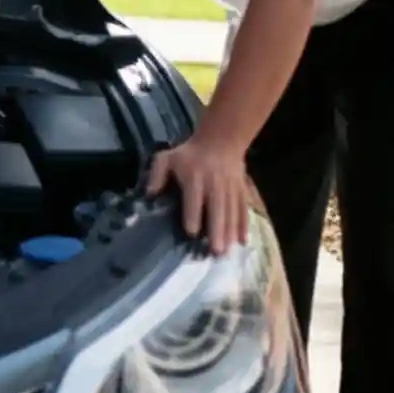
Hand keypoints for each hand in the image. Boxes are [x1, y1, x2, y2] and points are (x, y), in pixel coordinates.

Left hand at [144, 137, 249, 254]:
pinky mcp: (241, 190)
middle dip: (216, 229)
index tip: (191, 232)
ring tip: (227, 252)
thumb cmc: (188, 154)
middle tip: (216, 251)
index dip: (193, 214)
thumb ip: (156, 174)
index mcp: (194, 176)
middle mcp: (214, 183)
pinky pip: (244, 208)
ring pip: (231, 211)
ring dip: (230, 232)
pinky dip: (244, 225)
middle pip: (216, 208)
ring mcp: (230, 187)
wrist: (221, 140)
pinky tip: (243, 241)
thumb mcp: (167, 157)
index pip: (194, 197)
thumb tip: (149, 194)